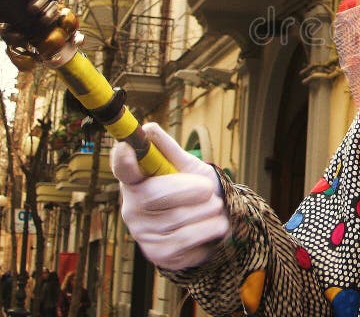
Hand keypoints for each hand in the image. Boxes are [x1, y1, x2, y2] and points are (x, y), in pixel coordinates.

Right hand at [111, 123, 230, 269]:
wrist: (210, 225)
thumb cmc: (194, 191)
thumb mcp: (186, 167)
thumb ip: (168, 150)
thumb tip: (148, 128)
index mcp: (136, 181)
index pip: (123, 170)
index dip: (123, 159)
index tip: (126, 147)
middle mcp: (132, 208)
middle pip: (157, 195)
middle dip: (192, 190)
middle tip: (208, 189)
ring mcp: (143, 234)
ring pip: (180, 218)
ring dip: (208, 210)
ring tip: (212, 207)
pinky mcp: (159, 254)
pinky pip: (190, 238)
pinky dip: (211, 228)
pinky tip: (214, 224)